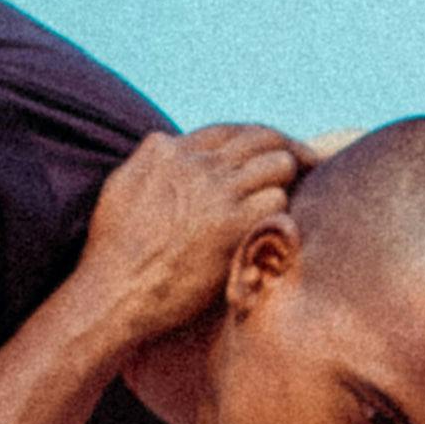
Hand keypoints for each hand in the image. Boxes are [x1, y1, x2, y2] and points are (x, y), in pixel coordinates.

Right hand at [80, 123, 303, 349]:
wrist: (113, 293)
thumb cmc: (114, 252)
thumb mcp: (121, 187)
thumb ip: (151, 160)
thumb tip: (170, 143)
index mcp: (167, 150)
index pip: (230, 130)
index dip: (260, 139)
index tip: (276, 150)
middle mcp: (195, 163)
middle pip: (262, 138)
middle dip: (290, 149)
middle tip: (311, 164)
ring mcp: (215, 191)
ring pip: (278, 165)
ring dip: (287, 183)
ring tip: (290, 203)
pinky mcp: (232, 224)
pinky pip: (278, 203)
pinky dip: (281, 215)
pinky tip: (274, 231)